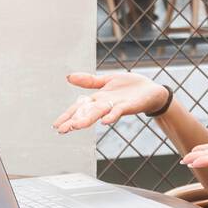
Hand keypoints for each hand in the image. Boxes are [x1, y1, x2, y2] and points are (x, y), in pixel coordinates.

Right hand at [52, 72, 167, 132]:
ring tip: (76, 126)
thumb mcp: (106, 80)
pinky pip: (118, 111)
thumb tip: (68, 77)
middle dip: (74, 121)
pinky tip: (104, 122)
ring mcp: (116, 106)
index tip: (56, 125)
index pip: (79, 108)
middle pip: (86, 113)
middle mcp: (105, 104)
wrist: (152, 91)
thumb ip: (88, 81)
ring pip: (99, 113)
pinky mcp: (129, 105)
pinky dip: (111, 116)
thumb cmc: (130, 87)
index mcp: (98, 99)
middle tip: (61, 130)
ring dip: (88, 120)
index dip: (68, 116)